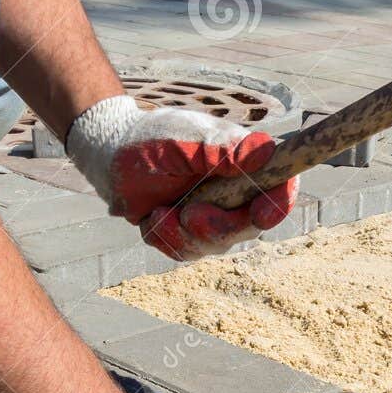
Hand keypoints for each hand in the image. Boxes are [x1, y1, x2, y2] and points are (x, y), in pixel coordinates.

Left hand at [66, 94, 296, 260]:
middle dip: (218, 226)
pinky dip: (165, 238)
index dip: (279, 204)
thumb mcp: (185, 140)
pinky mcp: (190, 235)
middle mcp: (236, 195)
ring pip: (216, 244)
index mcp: (244, 165)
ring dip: (184, 233)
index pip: (279, 188)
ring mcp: (215, 218)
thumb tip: (266, 152)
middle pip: (249, 227)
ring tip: (160, 210)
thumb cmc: (150, 140)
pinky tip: (154, 216)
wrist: (112, 157)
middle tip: (189, 213)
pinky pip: (186, 252)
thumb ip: (222, 150)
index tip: (262, 214)